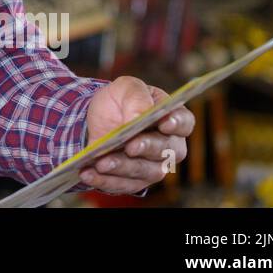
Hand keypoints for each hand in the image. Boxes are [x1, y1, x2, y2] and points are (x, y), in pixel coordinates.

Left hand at [79, 76, 194, 194]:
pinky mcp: (134, 181)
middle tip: (130, 146)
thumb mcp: (125, 87)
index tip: (164, 123)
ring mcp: (153, 166)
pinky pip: (122, 184)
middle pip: (165, 151)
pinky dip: (104, 180)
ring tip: (100, 162)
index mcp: (172, 117)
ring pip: (144, 171)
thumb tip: (139, 116)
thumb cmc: (120, 100)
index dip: (176, 123)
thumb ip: (136, 96)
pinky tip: (88, 173)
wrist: (97, 118)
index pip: (184, 123)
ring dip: (122, 167)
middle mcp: (169, 146)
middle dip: (146, 148)